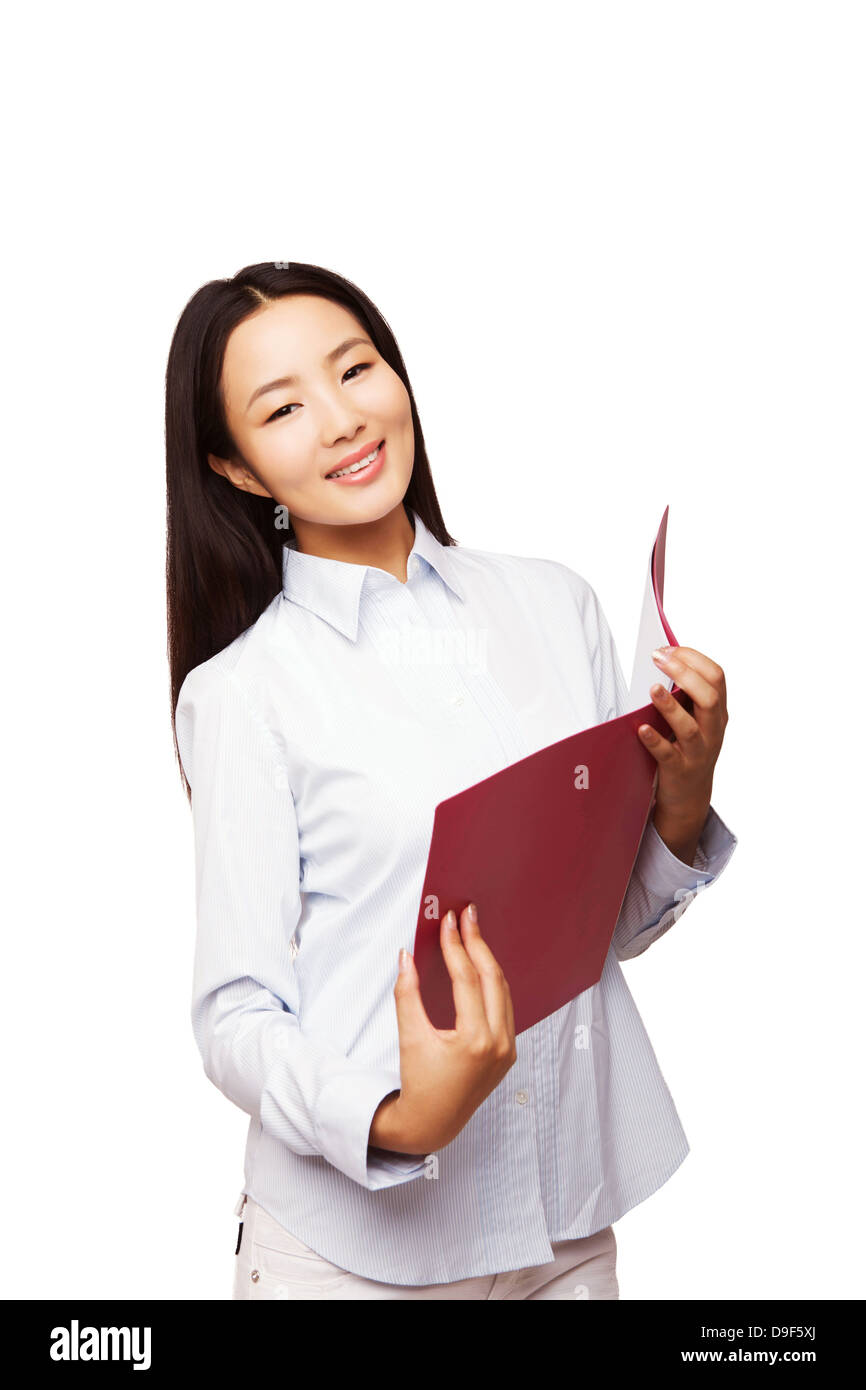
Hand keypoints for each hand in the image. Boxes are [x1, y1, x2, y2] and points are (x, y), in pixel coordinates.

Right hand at [369, 904, 516, 1155]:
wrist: (433, 1122)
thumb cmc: (418, 1082)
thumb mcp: (409, 1036)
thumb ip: (406, 993)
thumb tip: (405, 956)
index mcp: (475, 1040)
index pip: (467, 979)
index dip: (456, 946)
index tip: (448, 922)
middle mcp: (499, 1044)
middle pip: (492, 978)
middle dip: (478, 943)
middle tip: (466, 916)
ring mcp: (508, 1049)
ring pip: (502, 991)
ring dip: (487, 961)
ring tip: (472, 934)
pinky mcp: (508, 1052)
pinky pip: (504, 1007)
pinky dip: (491, 983)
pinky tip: (479, 966)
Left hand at [638, 645, 728, 859]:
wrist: (689, 795)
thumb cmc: (686, 747)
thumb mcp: (694, 719)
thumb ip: (684, 695)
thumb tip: (660, 660)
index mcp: (718, 712)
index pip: (716, 676)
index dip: (693, 659)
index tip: (668, 649)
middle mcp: (713, 730)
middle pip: (709, 697)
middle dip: (684, 674)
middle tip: (658, 659)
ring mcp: (698, 752)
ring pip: (691, 727)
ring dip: (670, 707)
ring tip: (653, 689)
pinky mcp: (680, 771)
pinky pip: (668, 755)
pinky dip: (655, 741)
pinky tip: (641, 729)